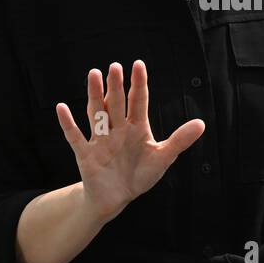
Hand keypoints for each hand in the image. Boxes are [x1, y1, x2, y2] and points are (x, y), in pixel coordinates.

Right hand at [55, 60, 204, 222]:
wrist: (116, 198)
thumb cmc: (139, 174)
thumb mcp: (162, 158)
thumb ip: (179, 140)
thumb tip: (202, 123)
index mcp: (136, 127)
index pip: (138, 101)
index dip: (138, 83)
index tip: (138, 64)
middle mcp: (117, 129)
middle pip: (116, 103)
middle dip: (115, 86)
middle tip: (114, 66)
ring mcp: (100, 140)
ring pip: (96, 113)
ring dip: (94, 95)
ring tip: (94, 75)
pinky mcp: (86, 154)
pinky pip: (75, 137)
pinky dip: (68, 123)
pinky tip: (62, 108)